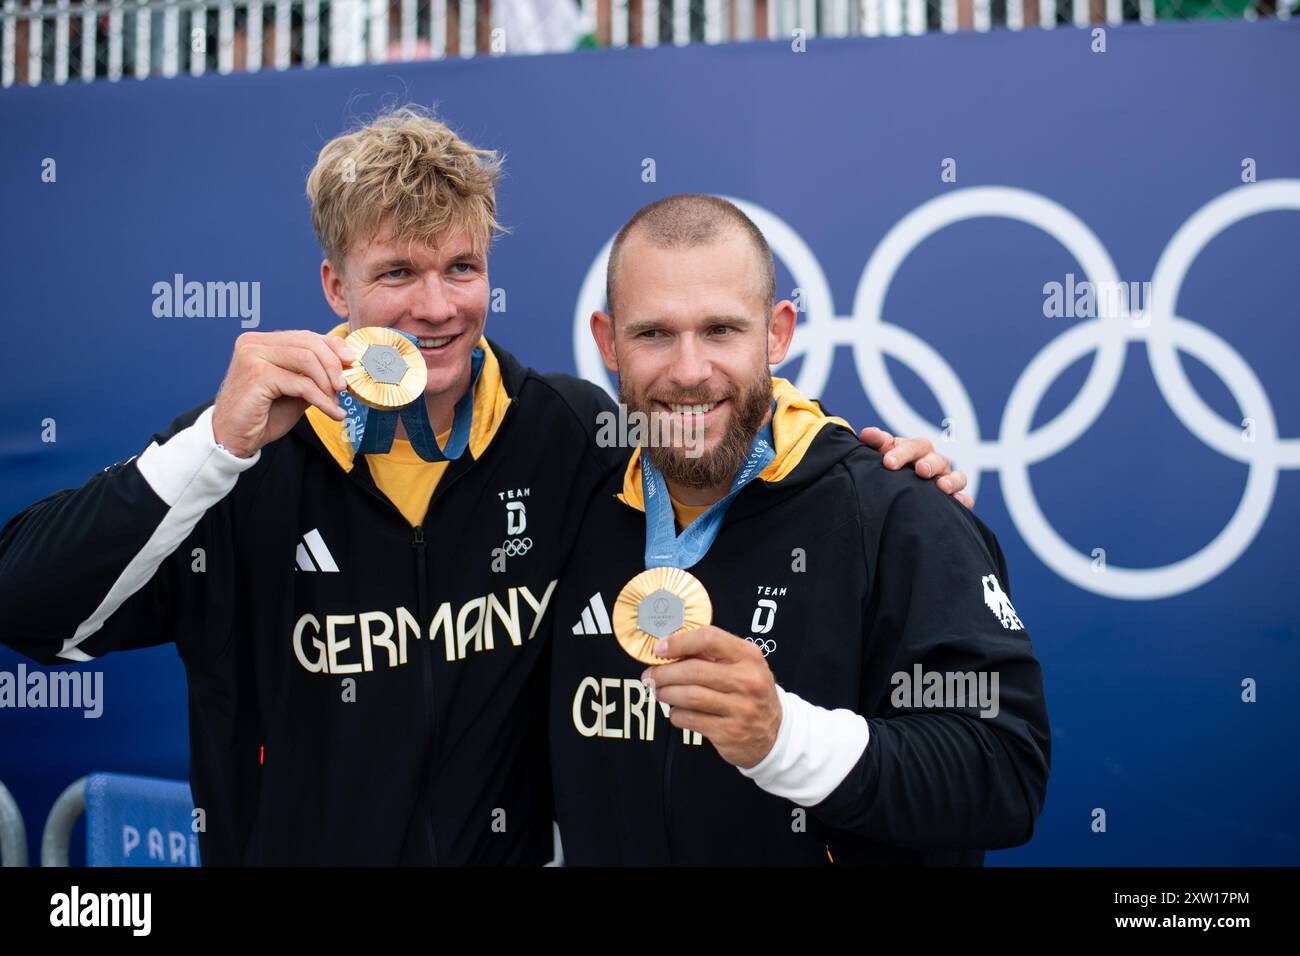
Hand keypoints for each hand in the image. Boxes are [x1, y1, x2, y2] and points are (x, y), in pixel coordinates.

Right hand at [211, 331, 355, 458]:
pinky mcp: (256, 375)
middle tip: (344, 388)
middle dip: (333, 366)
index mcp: (262, 341)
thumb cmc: (263, 414)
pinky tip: (332, 412)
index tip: (351, 363)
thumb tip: (345, 366)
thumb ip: (313, 374)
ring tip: (336, 402)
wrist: (234, 439)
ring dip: (327, 384)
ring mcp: (253, 356)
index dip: (334, 347)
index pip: (306, 335)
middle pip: (309, 343)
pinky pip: (301, 383)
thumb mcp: (295, 389)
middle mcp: (254, 343)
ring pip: (307, 360)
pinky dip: (322, 399)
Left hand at [643, 626, 780, 768]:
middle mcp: (748, 681)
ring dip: (667, 693)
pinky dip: (676, 714)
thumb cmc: (751, 693)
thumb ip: (712, 656)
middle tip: (650, 675)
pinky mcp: (730, 732)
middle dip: (664, 673)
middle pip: (694, 670)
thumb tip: (669, 649)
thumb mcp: (743, 667)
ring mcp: (741, 709)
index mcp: (749, 656)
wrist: (776, 733)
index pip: (709, 638)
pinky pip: (691, 719)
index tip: (659, 649)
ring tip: (659, 692)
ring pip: (690, 696)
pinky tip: (676, 711)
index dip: (679, 642)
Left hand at [858, 427, 972, 508]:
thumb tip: (867, 434)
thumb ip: (877, 444)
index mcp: (916, 451)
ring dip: (951, 480)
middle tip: (920, 470)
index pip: (913, 446)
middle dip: (929, 464)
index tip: (888, 462)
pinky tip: (958, 503)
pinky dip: (963, 500)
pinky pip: (965, 499)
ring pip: (957, 476)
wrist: (899, 494)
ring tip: (941, 486)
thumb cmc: (892, 469)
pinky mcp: (956, 501)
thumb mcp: (884, 455)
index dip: (902, 452)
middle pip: (937, 459)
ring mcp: (947, 481)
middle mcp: (935, 463)